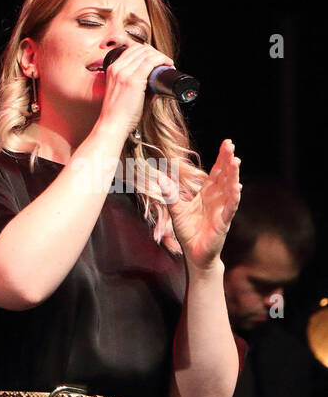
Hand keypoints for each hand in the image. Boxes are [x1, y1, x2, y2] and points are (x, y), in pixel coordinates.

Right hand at [94, 42, 175, 142]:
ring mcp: (124, 73)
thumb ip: (135, 83)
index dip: (148, 51)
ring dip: (161, 56)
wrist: (112, 125)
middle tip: (164, 62)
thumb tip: (155, 81)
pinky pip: (151, 61)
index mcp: (112, 69)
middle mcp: (117, 68)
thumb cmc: (117, 113)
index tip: (156, 59)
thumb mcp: (121, 92)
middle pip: (141, 49)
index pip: (132, 50)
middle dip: (155, 53)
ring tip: (167, 64)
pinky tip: (167, 65)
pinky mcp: (133, 80)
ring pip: (147, 53)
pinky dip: (162, 60)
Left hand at [158, 140, 241, 270]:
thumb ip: (170, 194)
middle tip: (231, 145)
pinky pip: (229, 209)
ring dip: (233, 176)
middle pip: (225, 176)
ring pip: (230, 189)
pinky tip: (237, 188)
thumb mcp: (176, 210)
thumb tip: (160, 177)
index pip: (216, 172)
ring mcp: (222, 210)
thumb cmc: (188, 231)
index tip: (227, 143)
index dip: (221, 158)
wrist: (194, 254)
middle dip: (228, 161)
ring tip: (236, 162)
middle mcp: (217, 199)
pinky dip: (233, 199)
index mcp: (207, 194)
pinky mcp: (223, 223)